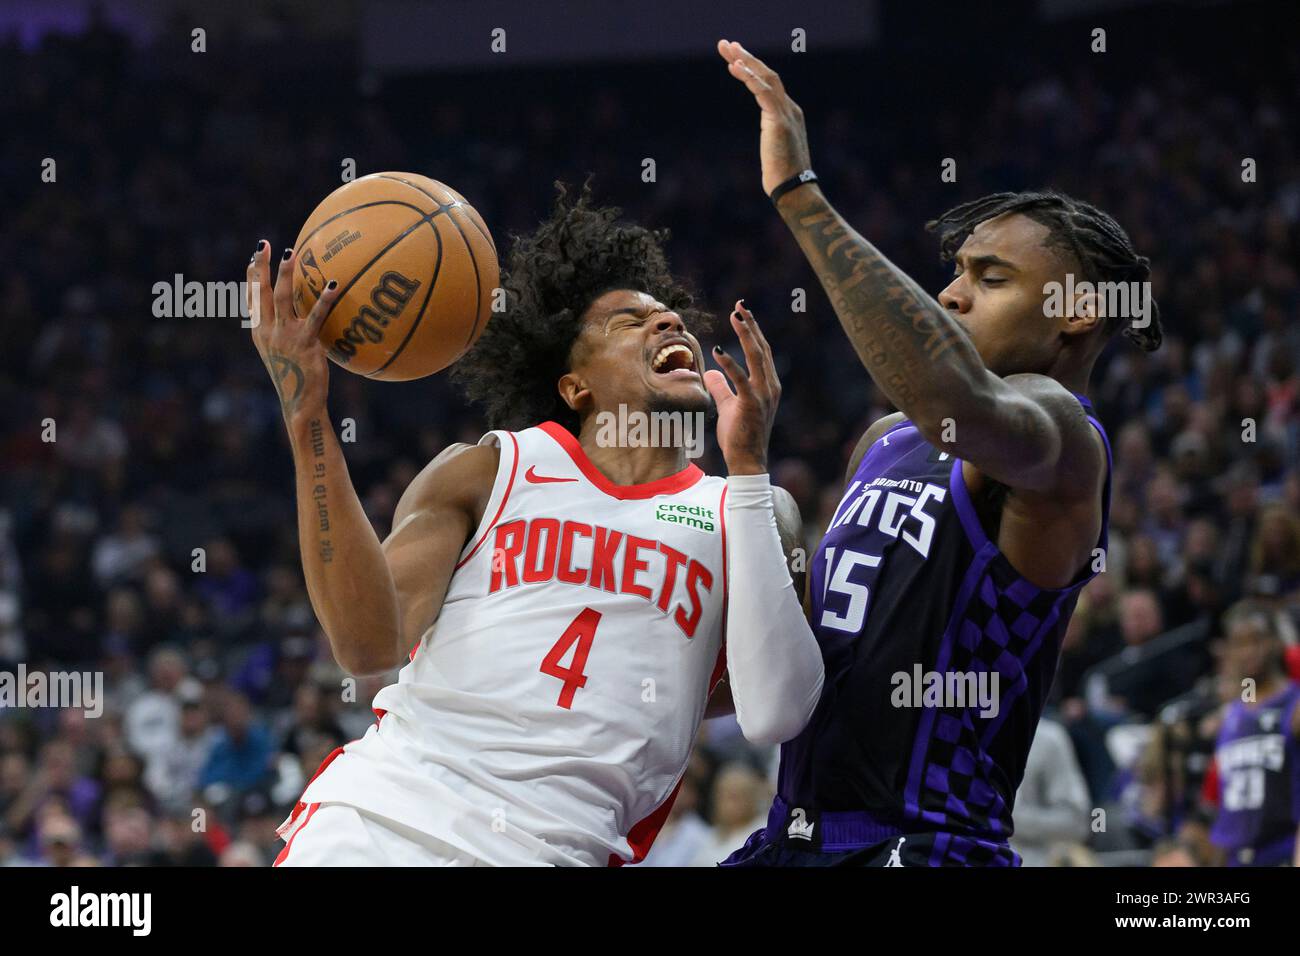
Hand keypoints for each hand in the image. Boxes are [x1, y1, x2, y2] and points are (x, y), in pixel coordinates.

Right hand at [246, 242, 339, 420]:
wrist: (300, 403)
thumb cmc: (297, 379)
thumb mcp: (284, 354)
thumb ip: (285, 334)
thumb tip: (298, 316)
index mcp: (260, 333)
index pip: (252, 301)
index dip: (250, 278)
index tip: (251, 258)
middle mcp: (268, 332)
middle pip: (261, 293)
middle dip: (260, 267)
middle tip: (262, 244)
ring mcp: (285, 336)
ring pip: (283, 298)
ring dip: (286, 274)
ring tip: (290, 253)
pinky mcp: (305, 342)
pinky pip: (316, 316)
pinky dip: (324, 299)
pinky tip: (333, 285)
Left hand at [704, 300, 780, 475]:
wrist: (747, 460)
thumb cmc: (739, 436)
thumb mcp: (728, 407)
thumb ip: (721, 387)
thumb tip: (710, 372)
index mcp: (768, 385)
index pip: (761, 351)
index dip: (752, 330)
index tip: (741, 313)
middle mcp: (770, 386)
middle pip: (761, 348)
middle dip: (750, 325)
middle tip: (740, 305)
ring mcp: (763, 395)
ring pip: (756, 357)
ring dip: (745, 335)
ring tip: (735, 316)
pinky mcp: (752, 405)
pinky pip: (741, 379)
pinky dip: (730, 364)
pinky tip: (718, 351)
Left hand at [717, 39, 811, 197]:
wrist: (794, 189)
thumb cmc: (782, 177)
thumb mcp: (774, 151)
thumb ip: (771, 138)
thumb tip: (768, 144)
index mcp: (788, 114)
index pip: (769, 84)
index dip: (751, 70)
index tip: (733, 61)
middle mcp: (790, 108)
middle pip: (768, 74)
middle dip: (746, 57)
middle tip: (725, 44)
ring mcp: (786, 113)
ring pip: (766, 78)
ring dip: (745, 61)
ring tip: (727, 48)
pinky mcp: (779, 121)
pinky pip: (764, 92)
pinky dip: (750, 78)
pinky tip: (736, 67)